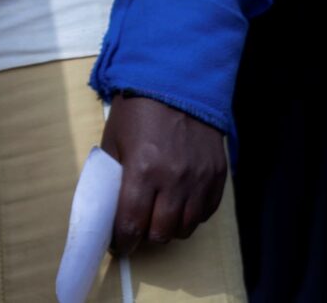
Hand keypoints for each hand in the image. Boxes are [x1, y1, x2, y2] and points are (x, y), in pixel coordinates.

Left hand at [98, 95, 226, 255]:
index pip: (131, 224)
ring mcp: (199, 180)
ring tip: (158, 217)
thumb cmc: (139, 109)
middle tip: (137, 228)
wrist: (178, 83)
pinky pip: (205, 214)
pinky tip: (179, 205)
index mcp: (142, 170)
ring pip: (185, 229)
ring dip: (169, 229)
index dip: (122, 241)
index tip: (118, 244)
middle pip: (161, 233)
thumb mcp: (114, 139)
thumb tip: (109, 206)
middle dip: (145, 236)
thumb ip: (113, 174)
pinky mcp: (217, 177)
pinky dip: (191, 216)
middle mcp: (173, 180)